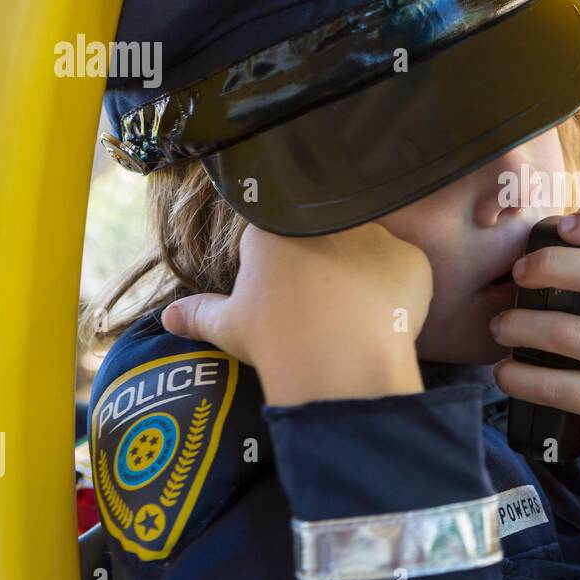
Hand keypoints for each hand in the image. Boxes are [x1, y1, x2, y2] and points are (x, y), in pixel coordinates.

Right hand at [161, 223, 432, 405]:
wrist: (336, 360)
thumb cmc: (275, 338)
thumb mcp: (229, 326)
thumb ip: (199, 314)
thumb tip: (168, 318)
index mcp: (276, 227)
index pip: (278, 235)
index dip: (282, 268)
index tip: (285, 293)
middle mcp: (327, 219)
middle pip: (327, 237)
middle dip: (325, 266)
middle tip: (323, 308)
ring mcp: (374, 235)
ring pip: (369, 253)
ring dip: (364, 277)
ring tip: (356, 318)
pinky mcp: (411, 259)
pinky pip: (406, 274)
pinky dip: (398, 295)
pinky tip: (384, 321)